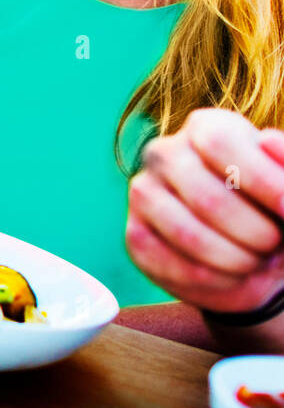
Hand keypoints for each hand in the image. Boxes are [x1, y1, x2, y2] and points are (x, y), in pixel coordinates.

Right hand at [127, 108, 283, 314]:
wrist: (251, 250)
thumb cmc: (272, 208)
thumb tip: (267, 141)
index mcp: (205, 127)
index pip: (220, 144)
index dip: (261, 181)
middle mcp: (164, 153)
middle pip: (207, 198)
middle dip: (255, 234)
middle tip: (274, 245)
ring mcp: (144, 193)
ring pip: (187, 234)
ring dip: (236, 260)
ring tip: (255, 261)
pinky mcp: (136, 234)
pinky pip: (172, 265)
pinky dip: (215, 280)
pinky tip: (231, 274)